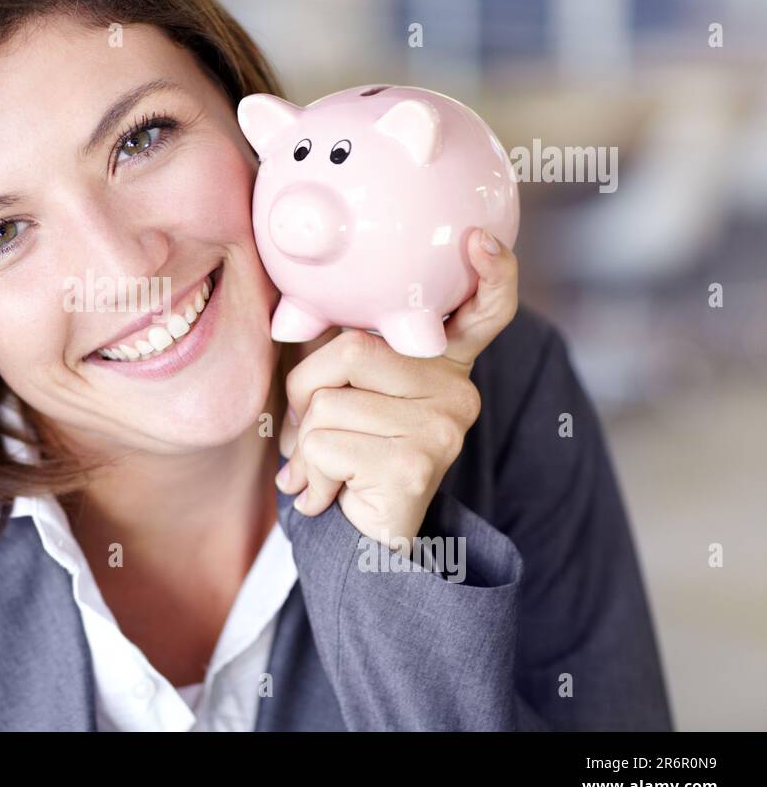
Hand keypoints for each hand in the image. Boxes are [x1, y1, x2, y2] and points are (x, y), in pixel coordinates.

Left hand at [276, 228, 518, 549]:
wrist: (369, 545)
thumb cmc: (351, 461)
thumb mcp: (347, 397)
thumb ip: (341, 358)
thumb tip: (294, 321)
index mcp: (443, 365)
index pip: (485, 311)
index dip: (492, 273)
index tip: (479, 241)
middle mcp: (456, 390)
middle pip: (349, 349)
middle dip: (304, 392)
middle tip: (310, 434)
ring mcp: (444, 424)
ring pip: (327, 401)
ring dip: (304, 444)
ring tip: (325, 470)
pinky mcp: (419, 460)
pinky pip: (325, 442)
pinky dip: (308, 472)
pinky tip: (330, 494)